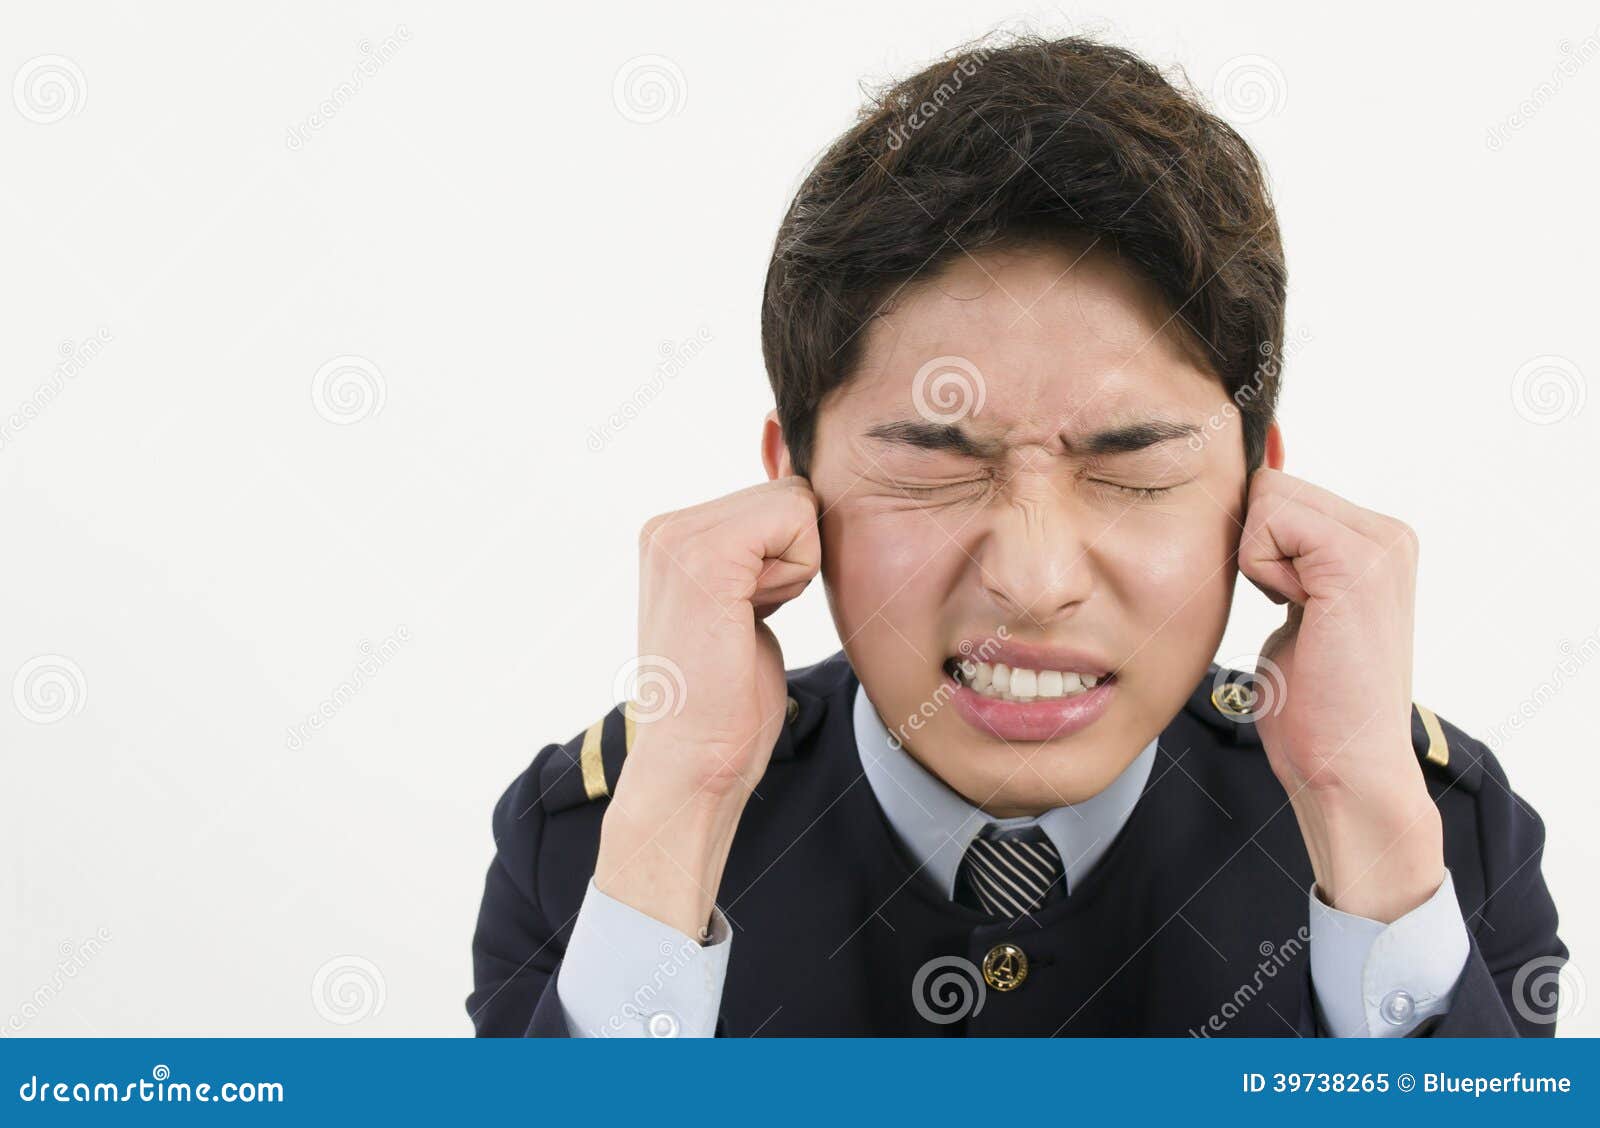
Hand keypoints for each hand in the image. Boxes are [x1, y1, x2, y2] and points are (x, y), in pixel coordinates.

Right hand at [594, 477, 821, 937]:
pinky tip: (753, 619)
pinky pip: (795, 521)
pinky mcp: (704, 557)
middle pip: (791, 494)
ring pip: (796, 504)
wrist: (695, 763)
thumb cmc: (729, 700)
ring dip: (795, 570)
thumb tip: (799, 481)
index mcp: (671, 533)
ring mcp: (678, 538)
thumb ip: (765, 544)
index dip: (790, 558)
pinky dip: (797, 574)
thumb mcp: (752, 598)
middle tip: (749, 621)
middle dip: (795, 559)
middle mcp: (666, 526)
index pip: (779, 496)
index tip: (749, 613)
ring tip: (745, 624)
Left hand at [1238, 468, 1443, 922]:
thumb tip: (1253, 480)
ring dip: (1256, 563)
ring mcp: (1380, 544)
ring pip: (1266, 499)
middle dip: (1254, 550)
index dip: (1255, 546)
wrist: (1346, 768)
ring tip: (1301, 619)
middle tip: (1293, 615)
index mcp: (1377, 539)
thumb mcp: (1293, 603)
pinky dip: (1260, 572)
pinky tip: (1299, 616)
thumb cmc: (1312, 703)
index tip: (1287, 603)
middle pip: (1269, 487)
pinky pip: (1267, 525)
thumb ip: (1282, 548)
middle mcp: (1388, 533)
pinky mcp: (1357, 562)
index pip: (1277, 490)